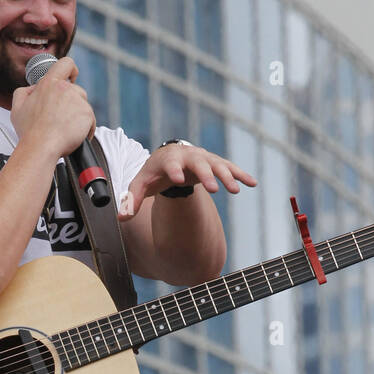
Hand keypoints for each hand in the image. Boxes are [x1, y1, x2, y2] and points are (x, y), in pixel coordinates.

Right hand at [10, 56, 95, 159]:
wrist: (41, 147)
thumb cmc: (30, 131)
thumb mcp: (17, 107)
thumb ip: (24, 92)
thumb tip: (32, 89)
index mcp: (49, 84)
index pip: (65, 64)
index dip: (71, 69)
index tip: (71, 76)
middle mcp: (65, 89)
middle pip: (76, 91)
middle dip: (72, 103)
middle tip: (61, 118)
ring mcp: (78, 101)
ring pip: (83, 106)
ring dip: (78, 117)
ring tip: (66, 130)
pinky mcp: (87, 115)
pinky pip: (90, 121)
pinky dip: (85, 130)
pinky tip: (75, 136)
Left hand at [118, 143, 255, 217]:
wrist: (168, 159)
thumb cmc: (153, 175)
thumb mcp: (140, 185)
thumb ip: (131, 200)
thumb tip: (121, 218)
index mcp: (167, 160)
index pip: (170, 164)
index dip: (174, 171)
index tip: (179, 180)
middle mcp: (188, 156)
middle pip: (198, 163)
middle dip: (206, 175)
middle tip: (213, 189)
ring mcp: (203, 158)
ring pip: (217, 165)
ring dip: (227, 176)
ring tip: (235, 190)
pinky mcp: (215, 163)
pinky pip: (230, 168)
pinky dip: (241, 175)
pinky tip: (253, 184)